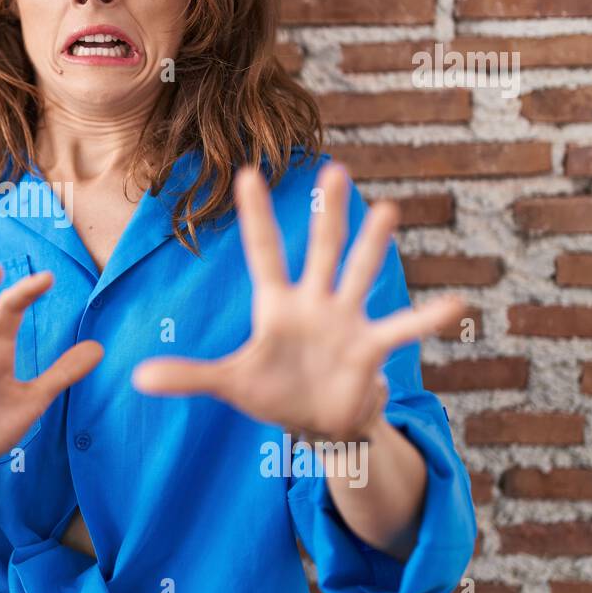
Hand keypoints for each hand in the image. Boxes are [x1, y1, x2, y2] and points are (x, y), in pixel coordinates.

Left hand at [131, 162, 464, 441]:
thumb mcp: (229, 383)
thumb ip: (188, 376)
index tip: (245, 172)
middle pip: (320, 249)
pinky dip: (426, 319)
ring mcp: (345, 321)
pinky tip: (457, 305)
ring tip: (388, 210)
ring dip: (372, 246)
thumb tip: (135, 378)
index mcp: (276, 305)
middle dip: (326, 213)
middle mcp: (314, 302)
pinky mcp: (370, 349)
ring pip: (360, 275)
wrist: (318, 423)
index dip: (255, 216)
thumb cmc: (274, 393)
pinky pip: (400, 330)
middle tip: (334, 169)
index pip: (263, 252)